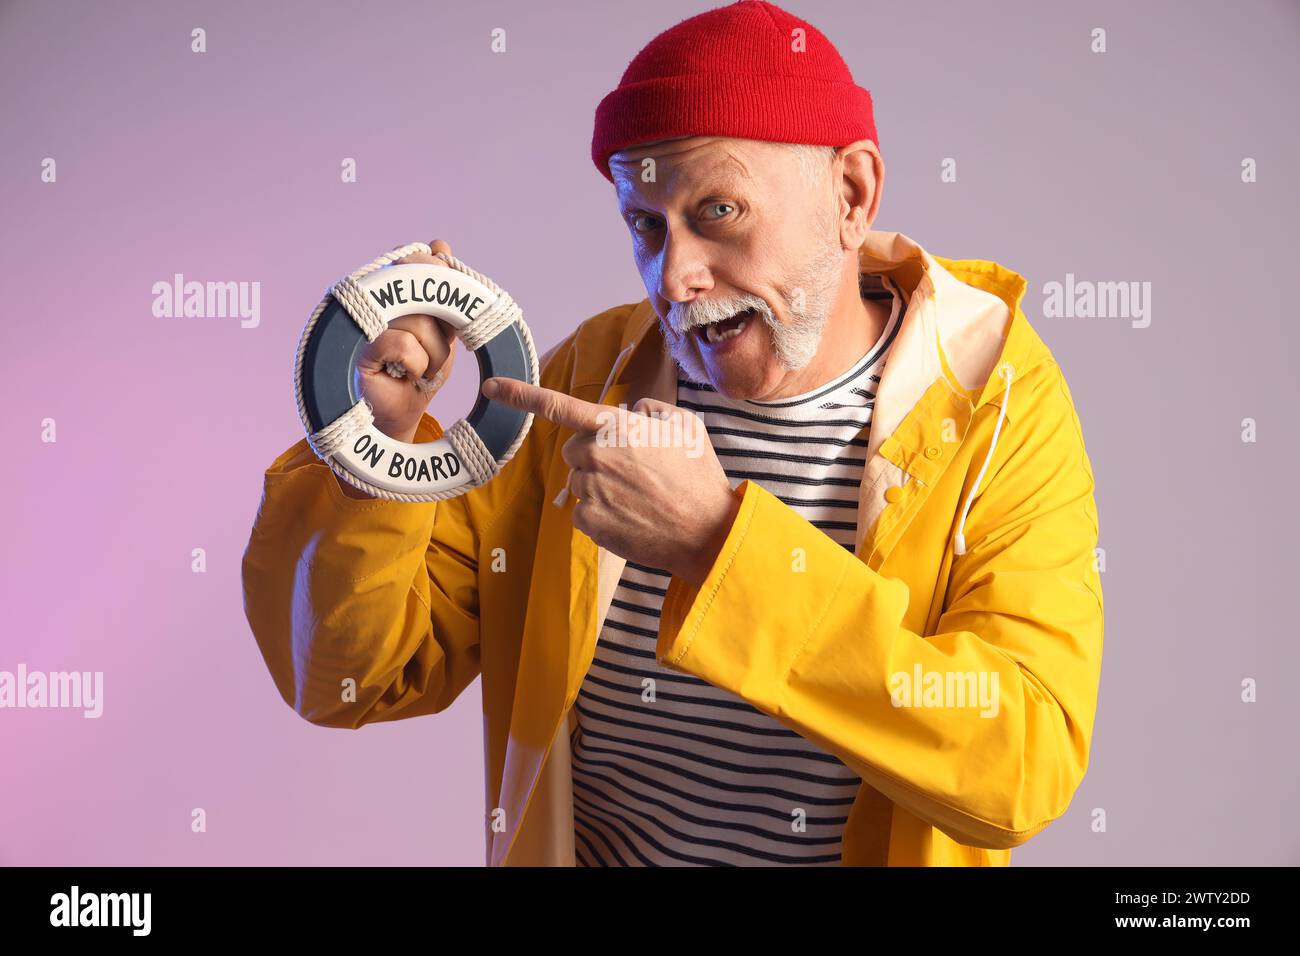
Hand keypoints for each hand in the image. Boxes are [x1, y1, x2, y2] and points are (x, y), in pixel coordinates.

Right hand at [353, 239, 458, 443]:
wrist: (402, 414)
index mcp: (394, 291)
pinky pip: (403, 344)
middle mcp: (375, 299)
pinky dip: (416, 365)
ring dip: (434, 354)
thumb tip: (440, 244)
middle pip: (423, 286)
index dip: (440, 276)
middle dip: (444, 324)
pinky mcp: (359, 347)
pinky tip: (403, 375)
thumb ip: (445, 295)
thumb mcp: (444, 331)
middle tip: (439, 348)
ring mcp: (364, 321)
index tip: (452, 312)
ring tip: (420, 368)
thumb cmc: (422, 372)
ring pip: (420, 321)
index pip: (417, 259)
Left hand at [482, 376, 740, 585]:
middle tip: (632, 470)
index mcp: (615, 427)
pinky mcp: (588, 521)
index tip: (491, 386)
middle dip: (594, 456)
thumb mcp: (686, 427)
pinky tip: (630, 515)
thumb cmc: (699, 476)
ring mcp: (590, 489)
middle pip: (574, 450)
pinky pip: (582, 510)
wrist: (705, 531)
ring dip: (600, 485)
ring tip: (638, 496)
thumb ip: (653, 410)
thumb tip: (635, 412)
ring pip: (579, 481)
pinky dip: (601, 512)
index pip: (559, 406)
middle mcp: (595, 455)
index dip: (520, 395)